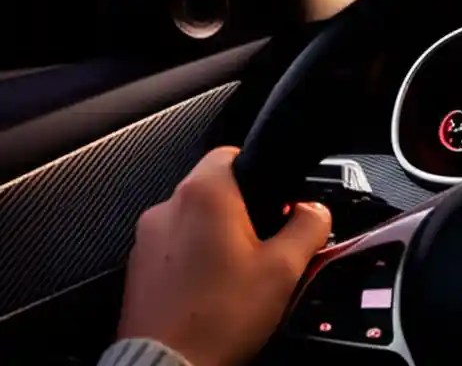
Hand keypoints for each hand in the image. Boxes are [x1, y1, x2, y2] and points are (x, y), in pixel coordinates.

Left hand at [118, 147, 331, 365]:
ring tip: (240, 276)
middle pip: (216, 190)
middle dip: (244, 212)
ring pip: (194, 222)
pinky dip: (195, 262)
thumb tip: (316, 211)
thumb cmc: (220, 318)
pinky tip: (213, 293)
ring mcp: (146, 239)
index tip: (277, 200)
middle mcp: (168, 207)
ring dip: (217, 238)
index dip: (262, 172)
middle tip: (266, 246)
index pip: (234, 152)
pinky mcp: (138, 268)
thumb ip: (309, 227)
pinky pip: (174, 250)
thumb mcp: (285, 269)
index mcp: (205, 193)